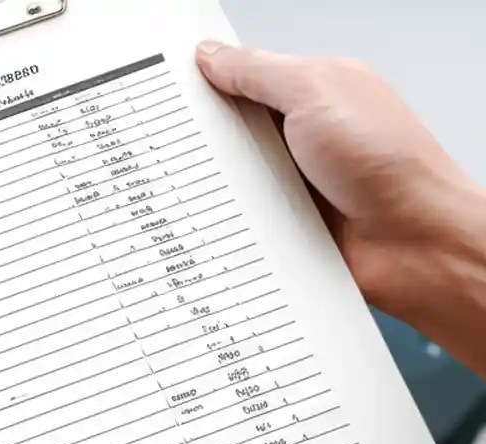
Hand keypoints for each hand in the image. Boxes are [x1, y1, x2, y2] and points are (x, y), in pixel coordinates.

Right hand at [194, 41, 485, 377]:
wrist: (417, 246)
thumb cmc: (391, 166)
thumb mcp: (316, 93)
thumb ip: (259, 72)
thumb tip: (212, 57)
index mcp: (314, 92)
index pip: (246, 75)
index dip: (208, 79)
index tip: (167, 87)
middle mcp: (302, 136)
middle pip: (229, 128)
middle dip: (199, 133)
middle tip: (167, 136)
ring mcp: (291, 182)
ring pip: (227, 176)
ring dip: (211, 181)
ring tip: (189, 179)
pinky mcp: (283, 223)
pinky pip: (238, 217)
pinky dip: (223, 219)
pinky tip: (210, 217)